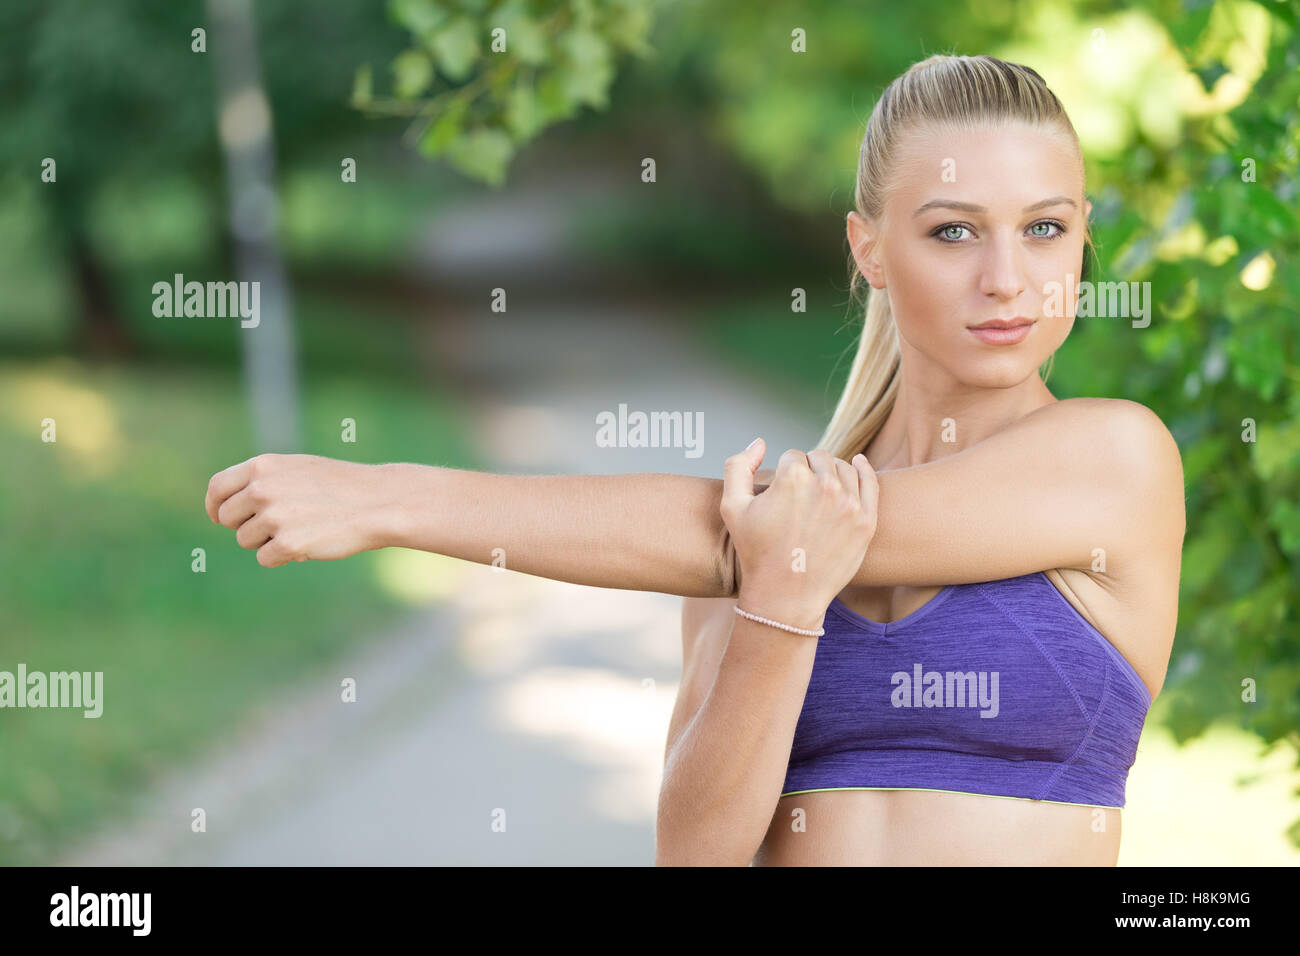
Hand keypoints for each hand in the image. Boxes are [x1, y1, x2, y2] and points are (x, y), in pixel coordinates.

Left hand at [205, 453, 393, 567]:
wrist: (379, 502)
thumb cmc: (340, 486)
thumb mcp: (297, 468)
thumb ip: (263, 480)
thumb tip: (228, 503)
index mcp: (262, 466)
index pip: (217, 488)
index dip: (215, 506)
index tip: (220, 517)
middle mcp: (262, 489)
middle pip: (228, 519)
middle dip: (246, 526)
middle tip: (278, 525)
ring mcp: (274, 517)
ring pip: (246, 541)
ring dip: (267, 541)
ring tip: (301, 528)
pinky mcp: (287, 544)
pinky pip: (265, 558)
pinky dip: (283, 556)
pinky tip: (308, 543)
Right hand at [721, 438, 877, 627]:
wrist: (785, 596)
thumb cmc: (756, 553)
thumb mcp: (731, 507)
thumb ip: (738, 465)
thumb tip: (759, 442)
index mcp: (791, 477)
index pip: (792, 456)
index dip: (784, 473)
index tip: (781, 494)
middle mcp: (823, 485)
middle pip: (819, 458)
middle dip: (808, 470)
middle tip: (799, 497)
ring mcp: (849, 503)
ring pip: (843, 468)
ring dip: (831, 473)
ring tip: (819, 493)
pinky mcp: (866, 520)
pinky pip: (870, 481)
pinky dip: (863, 469)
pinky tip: (857, 464)